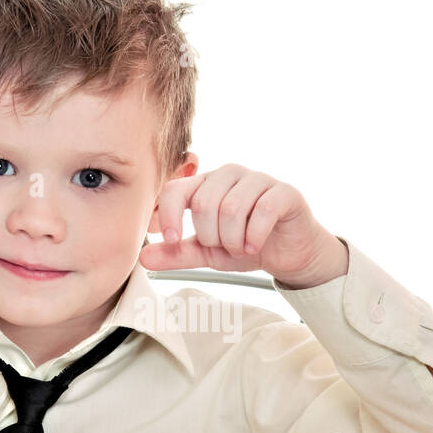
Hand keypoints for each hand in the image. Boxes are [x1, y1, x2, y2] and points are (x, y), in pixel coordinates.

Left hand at [140, 163, 348, 287]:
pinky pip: (262, 211)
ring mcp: (258, 180)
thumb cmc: (247, 245)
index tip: (171, 238)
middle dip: (212, 237)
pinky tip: (255, 246)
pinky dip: (254, 237)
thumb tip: (144, 257)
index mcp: (206, 185)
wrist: (289, 253)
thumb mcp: (207, 253)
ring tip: (242, 248)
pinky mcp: (284, 191)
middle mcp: (230, 175)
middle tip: (225, 247)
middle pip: (205, 204)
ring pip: (232, 208)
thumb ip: (176, 253)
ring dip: (234, 240)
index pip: (176, 189)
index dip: (169, 215)